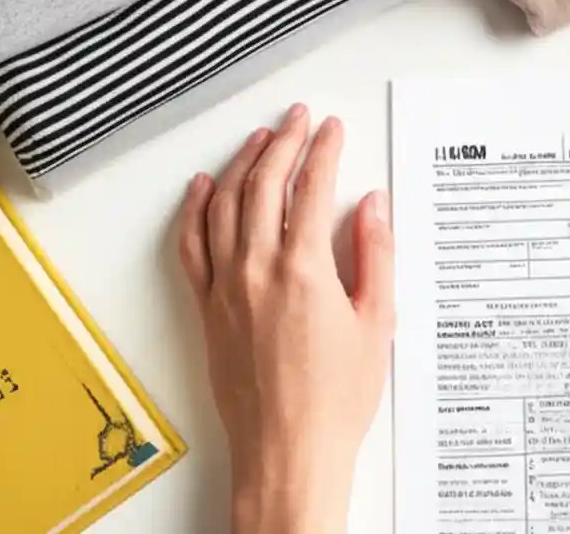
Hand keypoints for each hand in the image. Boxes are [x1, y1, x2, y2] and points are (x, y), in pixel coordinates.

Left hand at [178, 104, 394, 533]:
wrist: (288, 449)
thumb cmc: (336, 397)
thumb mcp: (377, 322)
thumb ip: (375, 255)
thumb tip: (372, 205)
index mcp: (303, 270)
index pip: (311, 188)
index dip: (323, 150)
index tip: (331, 129)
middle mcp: (256, 269)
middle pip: (265, 185)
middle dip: (283, 143)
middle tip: (298, 119)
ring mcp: (225, 287)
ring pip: (225, 205)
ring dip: (242, 164)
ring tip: (260, 139)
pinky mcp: (207, 309)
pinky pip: (193, 245)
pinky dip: (197, 209)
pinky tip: (205, 187)